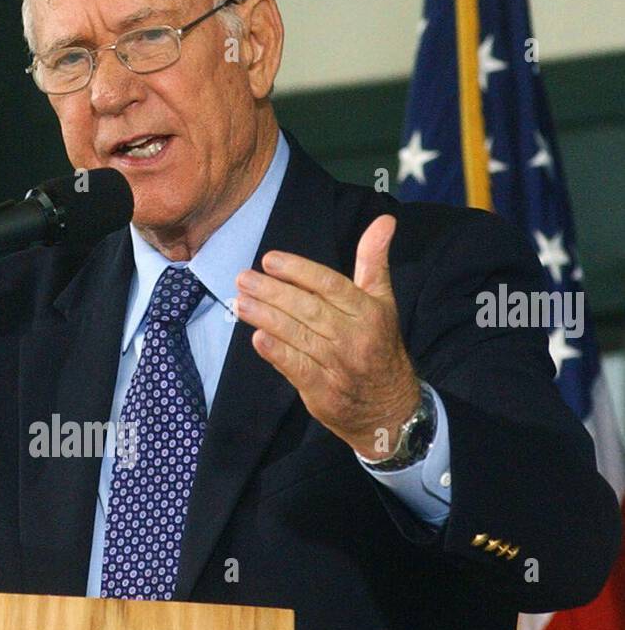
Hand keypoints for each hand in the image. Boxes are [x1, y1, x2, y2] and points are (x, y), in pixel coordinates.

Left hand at [234, 214, 420, 459]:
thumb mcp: (382, 302)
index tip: (269, 260)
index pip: (329, 285)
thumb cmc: (378, 347)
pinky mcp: (323, 392)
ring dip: (266, 318)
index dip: (298, 271)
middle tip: (243, 278)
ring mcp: (337, 366)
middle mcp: (353, 338)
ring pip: (298, 336)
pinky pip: (297, 368)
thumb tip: (384, 221)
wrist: (388, 408)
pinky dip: (277, 354)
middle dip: (273, 292)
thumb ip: (374, 262)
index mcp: (368, 312)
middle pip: (308, 309)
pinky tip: (256, 339)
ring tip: (239, 302)